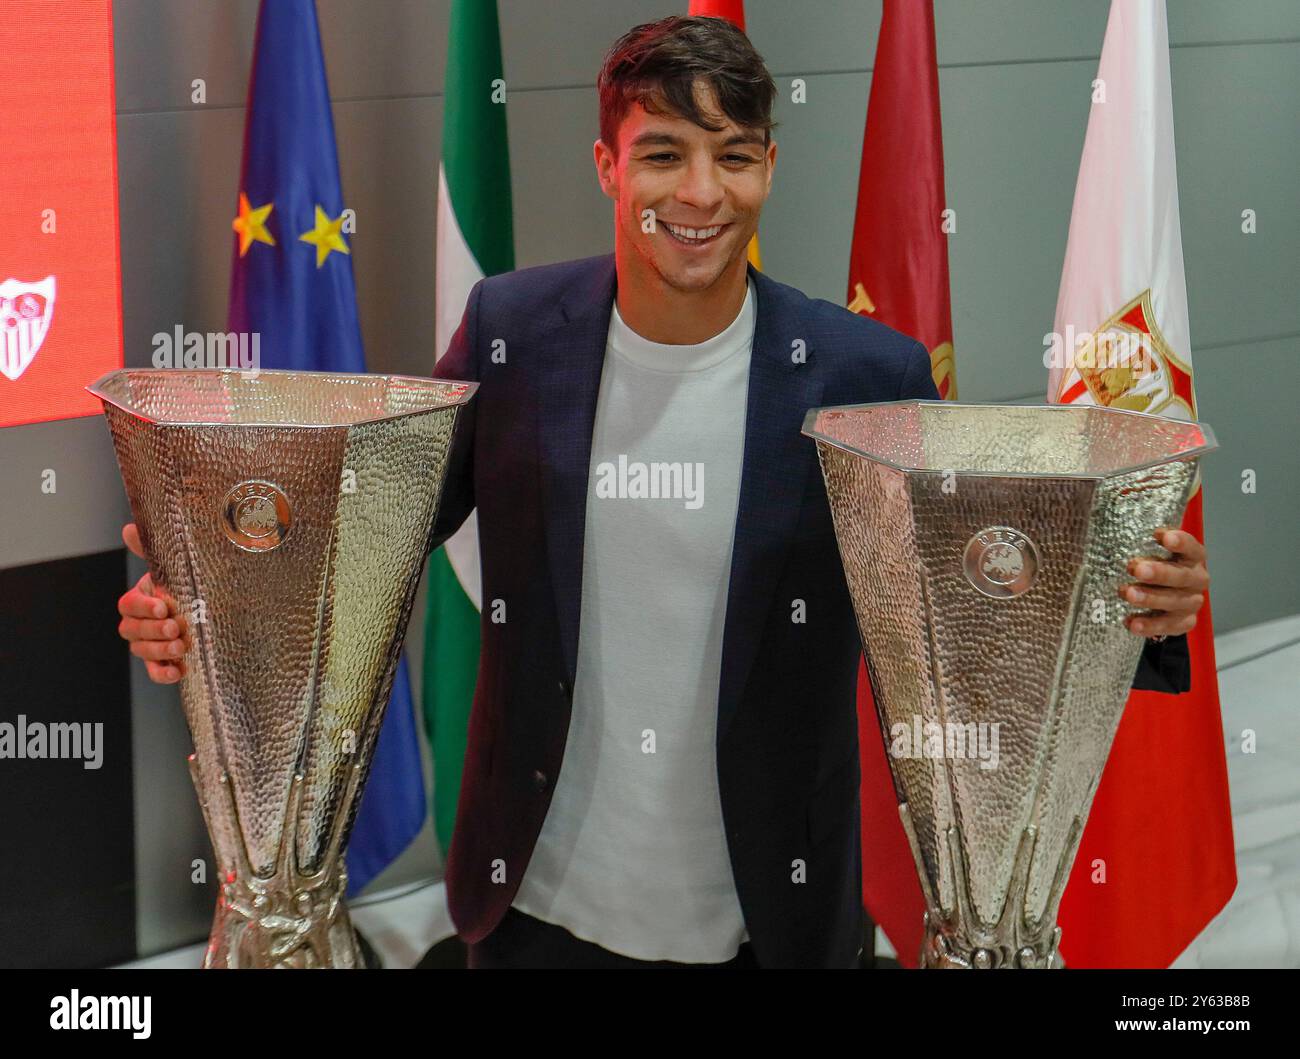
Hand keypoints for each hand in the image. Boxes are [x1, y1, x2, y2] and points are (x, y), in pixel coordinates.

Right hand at [117, 522, 191, 683]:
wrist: (215, 607)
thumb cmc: (191, 584)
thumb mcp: (177, 566)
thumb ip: (153, 549)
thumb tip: (129, 528)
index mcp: (143, 597)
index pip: (129, 604)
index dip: (142, 607)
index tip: (162, 606)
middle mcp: (143, 622)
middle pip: (132, 630)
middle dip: (153, 630)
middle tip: (175, 628)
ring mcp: (152, 643)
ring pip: (141, 651)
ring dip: (159, 651)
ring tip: (180, 647)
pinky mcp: (165, 662)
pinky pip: (156, 672)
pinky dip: (163, 674)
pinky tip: (178, 672)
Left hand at [1121, 527, 1208, 638]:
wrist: (1169, 595)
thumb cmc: (1156, 563)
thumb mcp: (1151, 548)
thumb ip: (1139, 538)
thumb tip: (1108, 516)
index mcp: (1193, 556)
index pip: (1191, 547)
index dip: (1179, 541)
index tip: (1161, 535)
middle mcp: (1197, 579)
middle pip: (1181, 576)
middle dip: (1159, 573)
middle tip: (1135, 568)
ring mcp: (1192, 602)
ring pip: (1174, 602)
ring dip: (1150, 598)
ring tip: (1127, 593)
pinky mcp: (1184, 622)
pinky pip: (1169, 626)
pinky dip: (1150, 625)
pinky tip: (1131, 623)